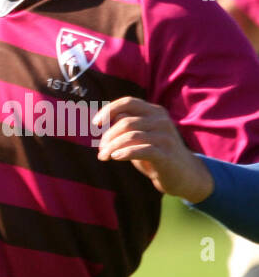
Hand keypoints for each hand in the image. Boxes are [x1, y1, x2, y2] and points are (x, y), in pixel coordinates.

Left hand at [93, 98, 212, 201]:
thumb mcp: (139, 136)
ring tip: (103, 157)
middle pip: (125, 122)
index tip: (95, 123)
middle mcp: (161, 121)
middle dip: (107, 137)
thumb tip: (104, 120)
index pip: (128, 102)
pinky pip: (142, 149)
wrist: (181, 174)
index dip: (109, 110)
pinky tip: (115, 157)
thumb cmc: (154, 152)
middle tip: (101, 151)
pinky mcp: (166, 154)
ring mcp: (166, 137)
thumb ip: (125, 126)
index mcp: (155, 112)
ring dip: (111, 147)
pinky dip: (125, 152)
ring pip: (130, 136)